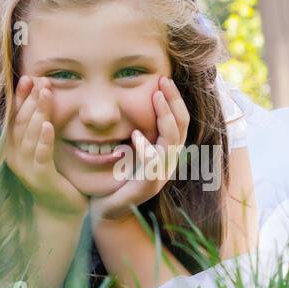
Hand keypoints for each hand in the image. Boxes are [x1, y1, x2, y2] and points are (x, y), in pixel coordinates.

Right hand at [6, 76, 87, 217]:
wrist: (60, 208)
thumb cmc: (54, 173)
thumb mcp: (44, 146)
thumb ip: (40, 126)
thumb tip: (44, 96)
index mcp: (12, 147)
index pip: (13, 117)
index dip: (19, 97)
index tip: (28, 78)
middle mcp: (14, 156)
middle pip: (20, 122)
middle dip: (30, 100)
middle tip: (41, 81)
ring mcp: (25, 168)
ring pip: (29, 136)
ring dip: (38, 113)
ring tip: (46, 94)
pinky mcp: (40, 178)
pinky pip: (40, 156)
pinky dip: (43, 140)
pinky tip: (48, 126)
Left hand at [89, 76, 189, 223]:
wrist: (108, 209)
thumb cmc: (117, 176)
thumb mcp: (129, 147)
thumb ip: (137, 127)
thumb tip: (136, 98)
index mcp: (165, 151)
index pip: (179, 121)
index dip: (175, 99)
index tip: (164, 78)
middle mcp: (167, 162)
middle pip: (180, 128)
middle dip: (173, 102)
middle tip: (162, 81)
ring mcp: (159, 176)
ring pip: (171, 144)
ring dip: (164, 119)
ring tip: (155, 98)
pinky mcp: (145, 189)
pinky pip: (152, 168)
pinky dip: (147, 151)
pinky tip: (136, 137)